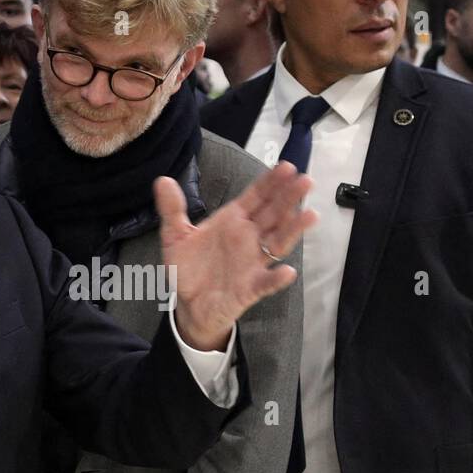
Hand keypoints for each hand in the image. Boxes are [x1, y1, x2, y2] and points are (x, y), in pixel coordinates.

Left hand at [157, 161, 316, 349]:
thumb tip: (163, 180)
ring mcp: (253, 262)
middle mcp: (248, 238)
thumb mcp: (175, 237)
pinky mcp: (251, 288)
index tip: (286, 167)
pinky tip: (287, 271)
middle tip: (305, 181)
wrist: (189, 305)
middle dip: (289, 198)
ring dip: (293, 230)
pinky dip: (277, 278)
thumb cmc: (189, 268)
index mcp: (232, 221)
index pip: (256, 197)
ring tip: (310, 216)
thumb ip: (172, 210)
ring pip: (278, 242)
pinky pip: (266, 282)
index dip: (270, 182)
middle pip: (273, 214)